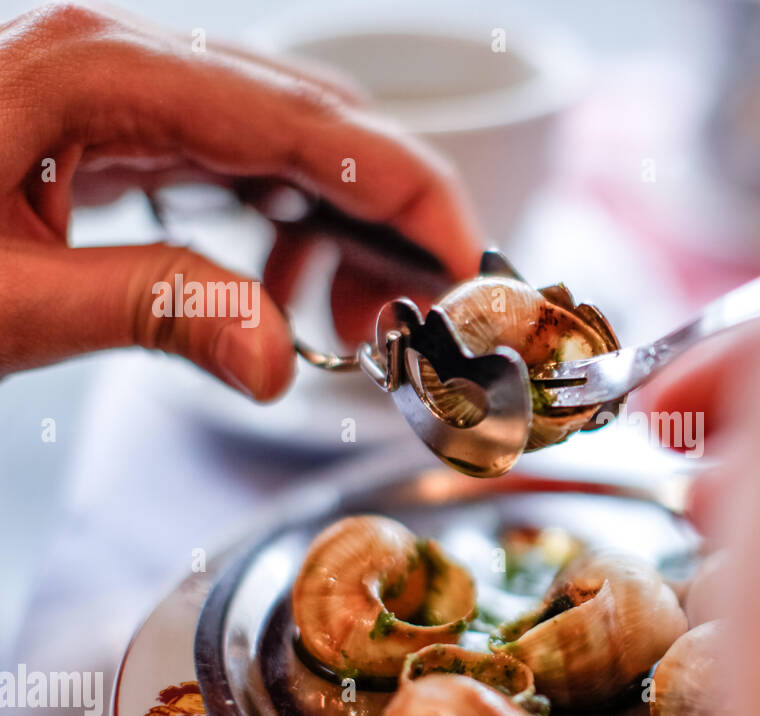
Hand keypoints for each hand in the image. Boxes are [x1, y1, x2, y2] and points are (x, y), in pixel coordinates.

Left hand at [0, 4, 481, 398]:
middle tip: (432, 311)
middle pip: (314, 121)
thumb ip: (158, 312)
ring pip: (288, 146)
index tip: (468, 261)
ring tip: (363, 320)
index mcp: (102, 75)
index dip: (407, 189)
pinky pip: (239, 169)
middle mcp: (126, 63)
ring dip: (344, 231)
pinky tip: (292, 290)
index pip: (303, 120)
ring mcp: (125, 93)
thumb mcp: (3, 303)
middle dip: (391, 216)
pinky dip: (286, 231)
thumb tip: (279, 362)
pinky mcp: (119, 133)